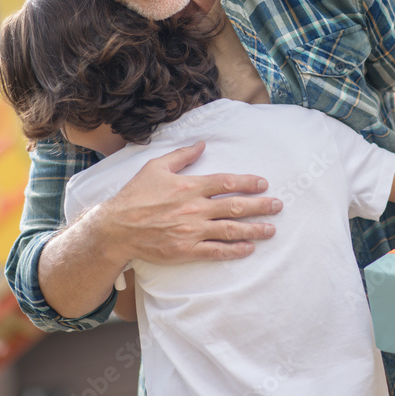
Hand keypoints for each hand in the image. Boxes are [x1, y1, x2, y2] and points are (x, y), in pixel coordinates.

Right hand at [92, 141, 280, 264]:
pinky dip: (234, 250)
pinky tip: (248, 248)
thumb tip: (202, 144)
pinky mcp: (185, 250)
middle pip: (235, 206)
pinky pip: (215, 251)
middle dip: (260, 206)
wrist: (116, 228)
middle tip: (278, 206)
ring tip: (271, 229)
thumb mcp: (156, 167)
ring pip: (230, 230)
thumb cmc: (135, 195)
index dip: (248, 182)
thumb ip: (182, 155)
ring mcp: (191, 231)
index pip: (226, 182)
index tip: (263, 183)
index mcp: (189, 186)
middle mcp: (194, 209)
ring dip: (254, 229)